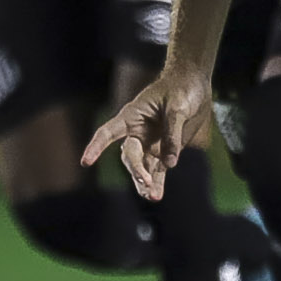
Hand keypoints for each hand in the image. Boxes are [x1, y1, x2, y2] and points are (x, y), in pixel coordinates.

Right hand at [81, 69, 212, 199]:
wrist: (194, 84)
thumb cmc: (181, 88)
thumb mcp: (178, 106)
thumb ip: (172, 133)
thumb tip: (170, 163)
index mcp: (132, 116)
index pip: (108, 132)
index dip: (96, 146)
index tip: (86, 162)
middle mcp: (137, 132)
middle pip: (129, 155)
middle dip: (136, 169)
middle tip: (147, 181)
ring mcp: (150, 143)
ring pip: (142, 167)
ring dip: (145, 182)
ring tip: (152, 196)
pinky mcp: (164, 151)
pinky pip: (158, 170)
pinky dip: (157, 183)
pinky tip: (155, 196)